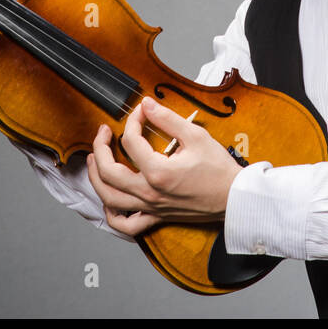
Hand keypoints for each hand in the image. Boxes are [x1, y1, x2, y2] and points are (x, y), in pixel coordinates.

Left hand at [86, 98, 243, 237]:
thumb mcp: (196, 136)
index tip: (141, 111)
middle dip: (100, 148)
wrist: (234, 197)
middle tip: (103, 132)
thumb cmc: (219, 169)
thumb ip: (168, 119)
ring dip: (95, 179)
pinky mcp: (157, 216)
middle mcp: (150, 192)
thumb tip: (147, 104)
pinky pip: (127, 224)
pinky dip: (112, 216)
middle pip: (109, 172)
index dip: (133, 121)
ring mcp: (151, 207)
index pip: (132, 141)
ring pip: (110, 199)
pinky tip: (108, 201)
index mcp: (158, 172)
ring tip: (93, 161)